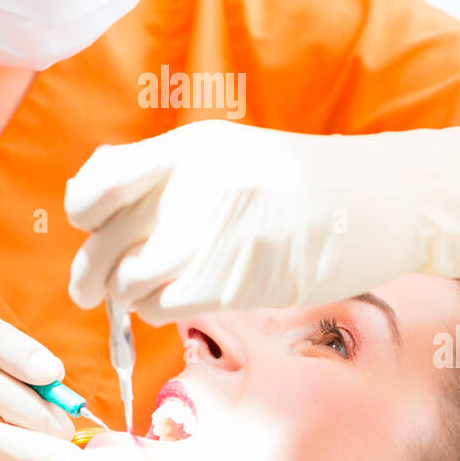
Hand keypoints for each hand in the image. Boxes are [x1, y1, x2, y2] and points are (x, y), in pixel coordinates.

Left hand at [65, 120, 459, 324]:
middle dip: (90, 275)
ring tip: (146, 295)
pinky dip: (161, 311)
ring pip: (132, 283)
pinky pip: (168, 306)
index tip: (88, 227)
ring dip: (130, 298)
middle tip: (90, 290)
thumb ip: (164, 170)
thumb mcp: (228, 154)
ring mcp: (217, 233)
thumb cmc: (296, 184)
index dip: (83, 212)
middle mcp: (196, 187)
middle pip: (107, 241)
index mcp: (191, 149)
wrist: (376, 201)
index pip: (101, 181)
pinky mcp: (237, 278)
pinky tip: (178, 300)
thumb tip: (90, 199)